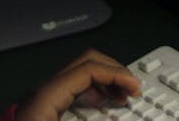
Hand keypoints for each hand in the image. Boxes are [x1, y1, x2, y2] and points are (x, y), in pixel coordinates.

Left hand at [14, 49, 141, 120]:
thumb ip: (91, 120)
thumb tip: (118, 118)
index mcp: (48, 95)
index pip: (88, 69)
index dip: (116, 74)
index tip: (135, 89)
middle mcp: (45, 90)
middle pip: (84, 62)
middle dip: (112, 71)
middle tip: (132, 88)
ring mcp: (43, 98)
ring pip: (79, 74)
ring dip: (104, 80)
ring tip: (122, 96)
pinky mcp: (43, 108)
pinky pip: (73, 89)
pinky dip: (93, 90)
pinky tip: (103, 104)